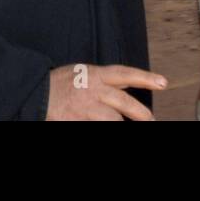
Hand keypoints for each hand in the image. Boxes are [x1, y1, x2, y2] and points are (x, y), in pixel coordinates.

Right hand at [45, 64, 165, 119]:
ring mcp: (86, 107)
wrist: (36, 92)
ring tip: (132, 128)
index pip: (125, 74)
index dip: (145, 77)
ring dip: (123, 125)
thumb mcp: (83, 73)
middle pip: (124, 102)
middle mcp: (93, 89)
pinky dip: (106, 126)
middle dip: (142, 114)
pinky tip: (109, 126)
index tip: (163, 82)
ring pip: (114, 120)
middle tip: (152, 121)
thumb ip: (104, 79)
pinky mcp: (78, 121)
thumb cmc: (61, 83)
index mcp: (95, 74)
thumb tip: (127, 83)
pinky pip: (97, 126)